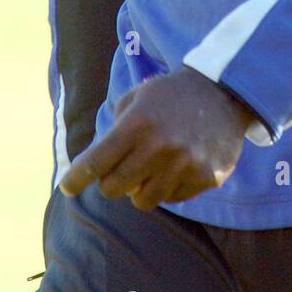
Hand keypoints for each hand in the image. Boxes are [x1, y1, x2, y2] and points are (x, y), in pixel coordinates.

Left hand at [59, 66, 257, 209]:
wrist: (224, 91)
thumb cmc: (171, 95)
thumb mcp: (137, 97)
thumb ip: (113, 129)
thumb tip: (94, 166)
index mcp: (137, 124)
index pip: (96, 162)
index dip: (76, 178)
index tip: (67, 187)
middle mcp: (159, 147)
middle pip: (114, 188)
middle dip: (111, 181)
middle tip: (120, 169)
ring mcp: (184, 165)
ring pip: (142, 200)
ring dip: (140, 187)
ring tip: (152, 166)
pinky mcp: (204, 178)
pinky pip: (171, 199)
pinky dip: (167, 187)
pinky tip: (177, 165)